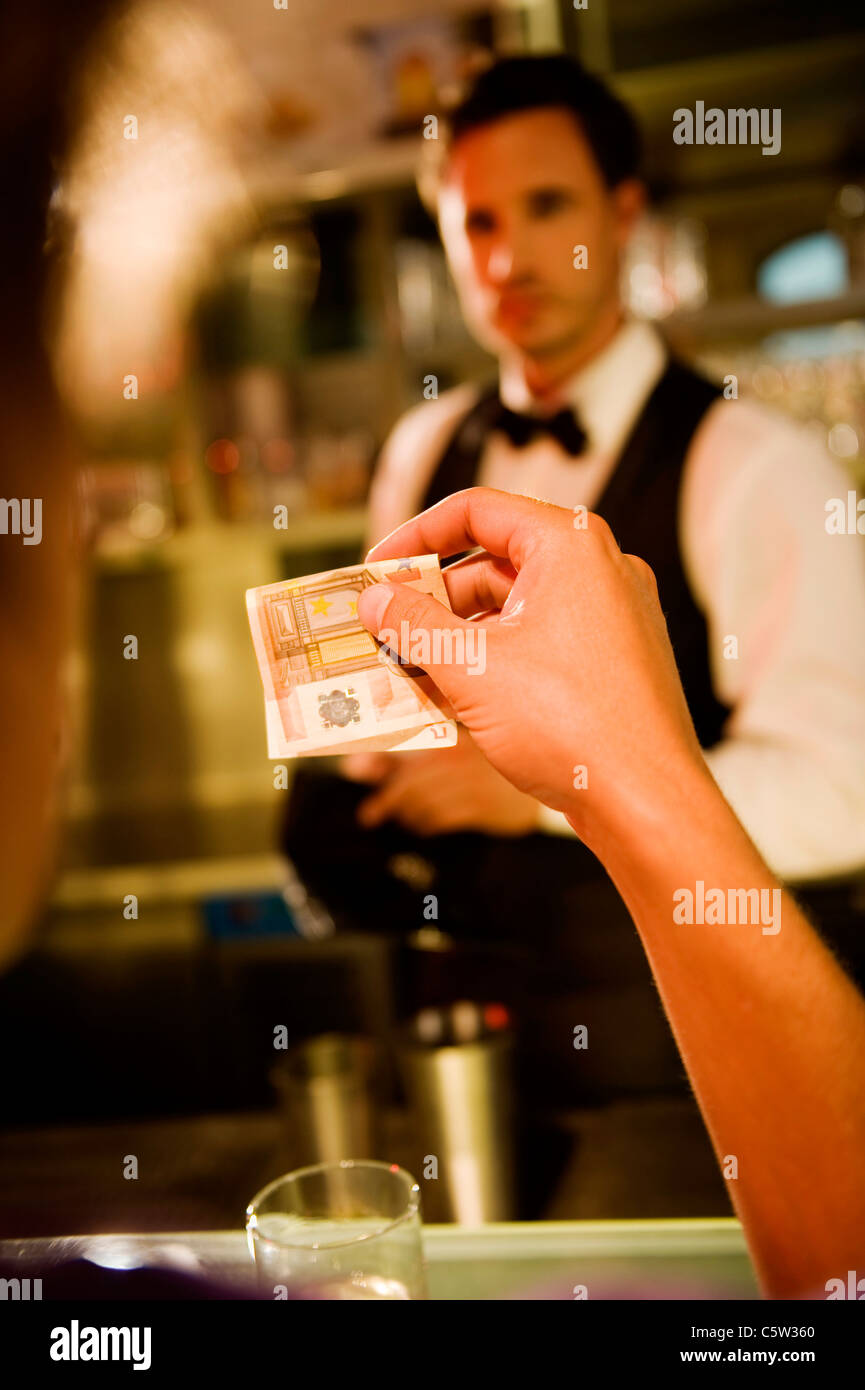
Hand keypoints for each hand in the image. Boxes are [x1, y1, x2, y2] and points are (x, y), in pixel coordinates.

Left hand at [342, 727, 540, 835]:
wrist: (538, 783)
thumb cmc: (480, 767)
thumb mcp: (437, 755)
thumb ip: (395, 760)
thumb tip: (350, 768)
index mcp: (445, 734)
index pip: (399, 752)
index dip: (374, 769)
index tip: (363, 795)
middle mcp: (458, 754)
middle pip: (408, 784)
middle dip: (386, 803)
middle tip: (371, 815)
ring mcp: (472, 780)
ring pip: (422, 804)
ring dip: (408, 815)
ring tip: (405, 818)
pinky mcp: (485, 804)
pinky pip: (442, 818)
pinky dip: (427, 825)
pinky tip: (423, 826)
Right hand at [357, 488, 708, 852]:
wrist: (646, 803)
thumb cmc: (573, 725)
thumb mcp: (471, 667)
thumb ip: (414, 624)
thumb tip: (376, 601)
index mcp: (571, 547)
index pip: (478, 511)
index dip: (416, 535)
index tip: (378, 568)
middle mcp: (599, 571)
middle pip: (494, 562)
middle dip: (433, 599)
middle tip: (385, 630)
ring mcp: (611, 618)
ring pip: (515, 610)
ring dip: (458, 637)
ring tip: (409, 673)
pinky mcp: (611, 663)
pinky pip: (539, 645)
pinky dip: (494, 662)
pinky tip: (452, 700)